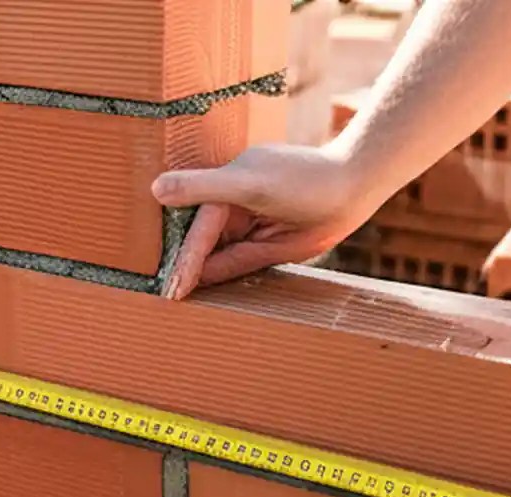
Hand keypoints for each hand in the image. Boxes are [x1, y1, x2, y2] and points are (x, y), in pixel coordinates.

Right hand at [151, 142, 382, 299]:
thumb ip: (203, 188)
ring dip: (200, 277)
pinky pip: (236, 261)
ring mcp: (246, 223)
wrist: (354, 188)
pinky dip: (221, 276)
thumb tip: (156, 190)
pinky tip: (206, 292)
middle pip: (201, 244)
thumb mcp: (250, 184)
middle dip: (184, 269)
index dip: (184, 262)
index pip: (197, 232)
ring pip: (216, 255)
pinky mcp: (262, 240)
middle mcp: (230, 204)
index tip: (171, 291)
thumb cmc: (305, 181)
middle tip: (167, 300)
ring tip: (179, 302)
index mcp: (222, 187)